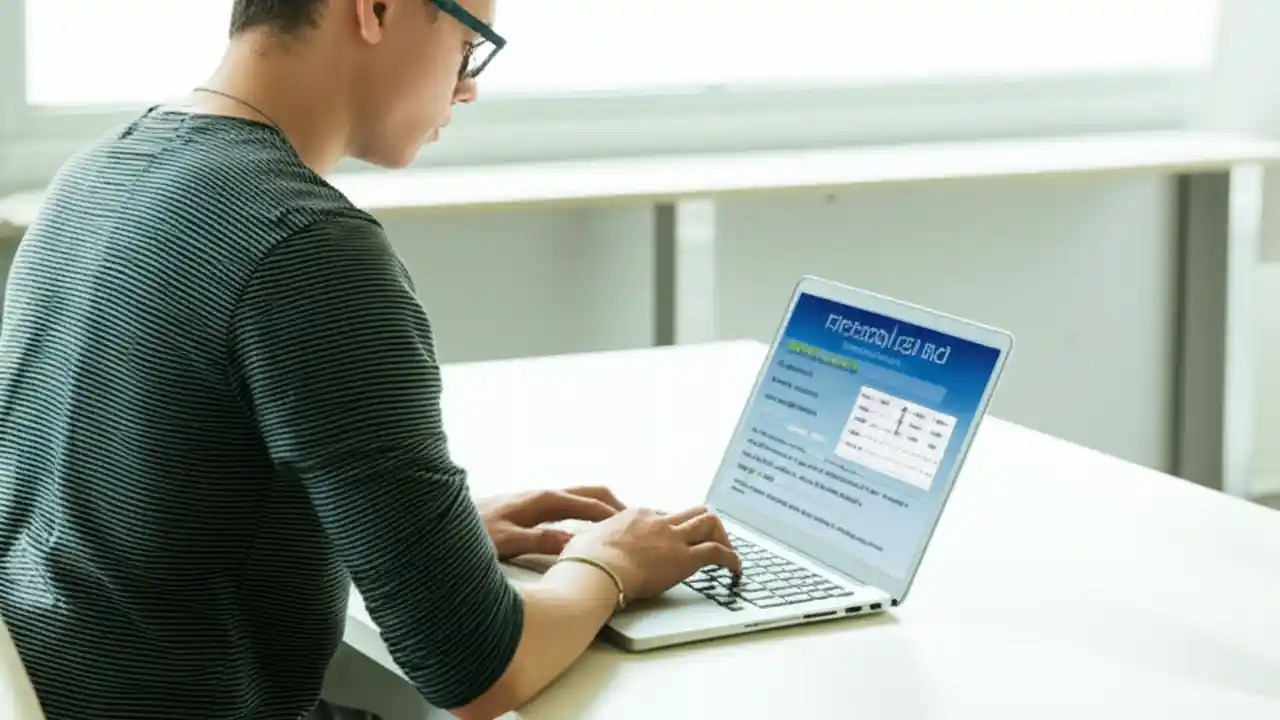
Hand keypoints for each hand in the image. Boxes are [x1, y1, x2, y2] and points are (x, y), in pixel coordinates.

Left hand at [477, 487, 625, 559]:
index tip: (634, 526)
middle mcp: (542, 495)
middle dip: (614, 503)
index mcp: (542, 500)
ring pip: (579, 498)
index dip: (612, 515)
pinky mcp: (529, 508)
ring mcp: (536, 500)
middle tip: (637, 519)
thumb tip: (574, 543)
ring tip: (619, 524)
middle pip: (588, 492)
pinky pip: (567, 506)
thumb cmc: (472, 531)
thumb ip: (540, 540)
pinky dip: (586, 513)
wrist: (442, 520)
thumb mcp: (506, 540)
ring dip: (601, 507)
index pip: (587, 504)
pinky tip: (586, 529)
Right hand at [560, 506, 740, 600]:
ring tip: (729, 554)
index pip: (662, 517)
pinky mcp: (684, 558)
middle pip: (691, 511)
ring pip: (709, 522)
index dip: (671, 530)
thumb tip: (581, 547)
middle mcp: (657, 521)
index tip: (673, 543)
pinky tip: (736, 571)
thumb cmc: (583, 561)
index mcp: (634, 516)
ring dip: (723, 537)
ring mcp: (672, 538)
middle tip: (711, 541)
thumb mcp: (583, 542)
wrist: (595, 570)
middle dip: (704, 524)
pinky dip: (731, 559)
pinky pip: (717, 553)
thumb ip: (591, 541)